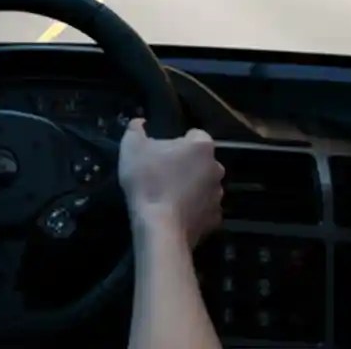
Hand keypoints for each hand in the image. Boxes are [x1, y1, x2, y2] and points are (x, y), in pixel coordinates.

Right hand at [118, 119, 224, 245]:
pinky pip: (203, 208)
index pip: (194, 135)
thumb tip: (140, 122)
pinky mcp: (215, 218)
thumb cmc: (148, 181)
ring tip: (168, 196)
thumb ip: (136, 129)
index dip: (177, 143)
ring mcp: (218, 195)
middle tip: (163, 174)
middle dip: (186, 164)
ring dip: (191, 186)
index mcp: (201, 146)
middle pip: (201, 160)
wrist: (159, 228)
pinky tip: (175, 213)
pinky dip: (193, 209)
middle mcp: (217, 167)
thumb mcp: (131, 147)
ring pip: (204, 184)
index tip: (161, 154)